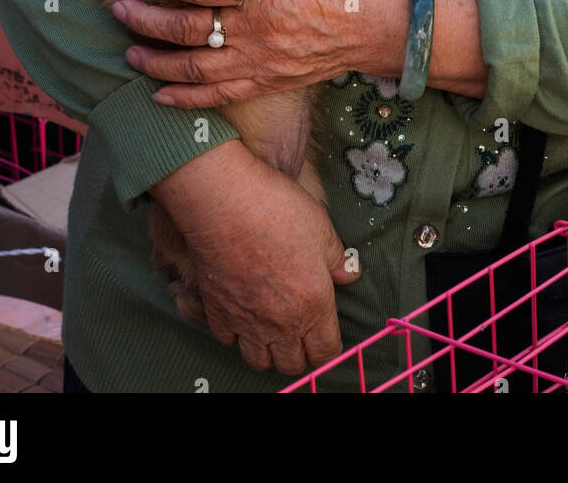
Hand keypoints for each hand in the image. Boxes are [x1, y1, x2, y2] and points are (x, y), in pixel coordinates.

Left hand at [116, 0, 405, 106]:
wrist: (376, 25)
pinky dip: (185, 99)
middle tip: (121, 9)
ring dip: (155, 61)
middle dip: (146, 21)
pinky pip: (219, 96)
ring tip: (131, 52)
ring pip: (194, 68)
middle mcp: (254, 31)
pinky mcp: (268, 83)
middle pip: (186, 30)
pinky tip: (161, 94)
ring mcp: (260, 62)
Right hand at [151, 141, 359, 374]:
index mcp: (312, 305)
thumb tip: (349, 274)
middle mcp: (280, 323)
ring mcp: (246, 322)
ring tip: (270, 330)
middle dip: (299, 353)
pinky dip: (235, 334)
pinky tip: (241, 314)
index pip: (326, 352)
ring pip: (258, 361)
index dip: (328, 347)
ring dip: (267, 351)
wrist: (226, 203)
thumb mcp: (321, 228)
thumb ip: (338, 259)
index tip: (325, 335)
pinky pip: (227, 341)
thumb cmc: (277, 211)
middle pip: (292, 364)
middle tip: (299, 332)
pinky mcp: (218, 312)